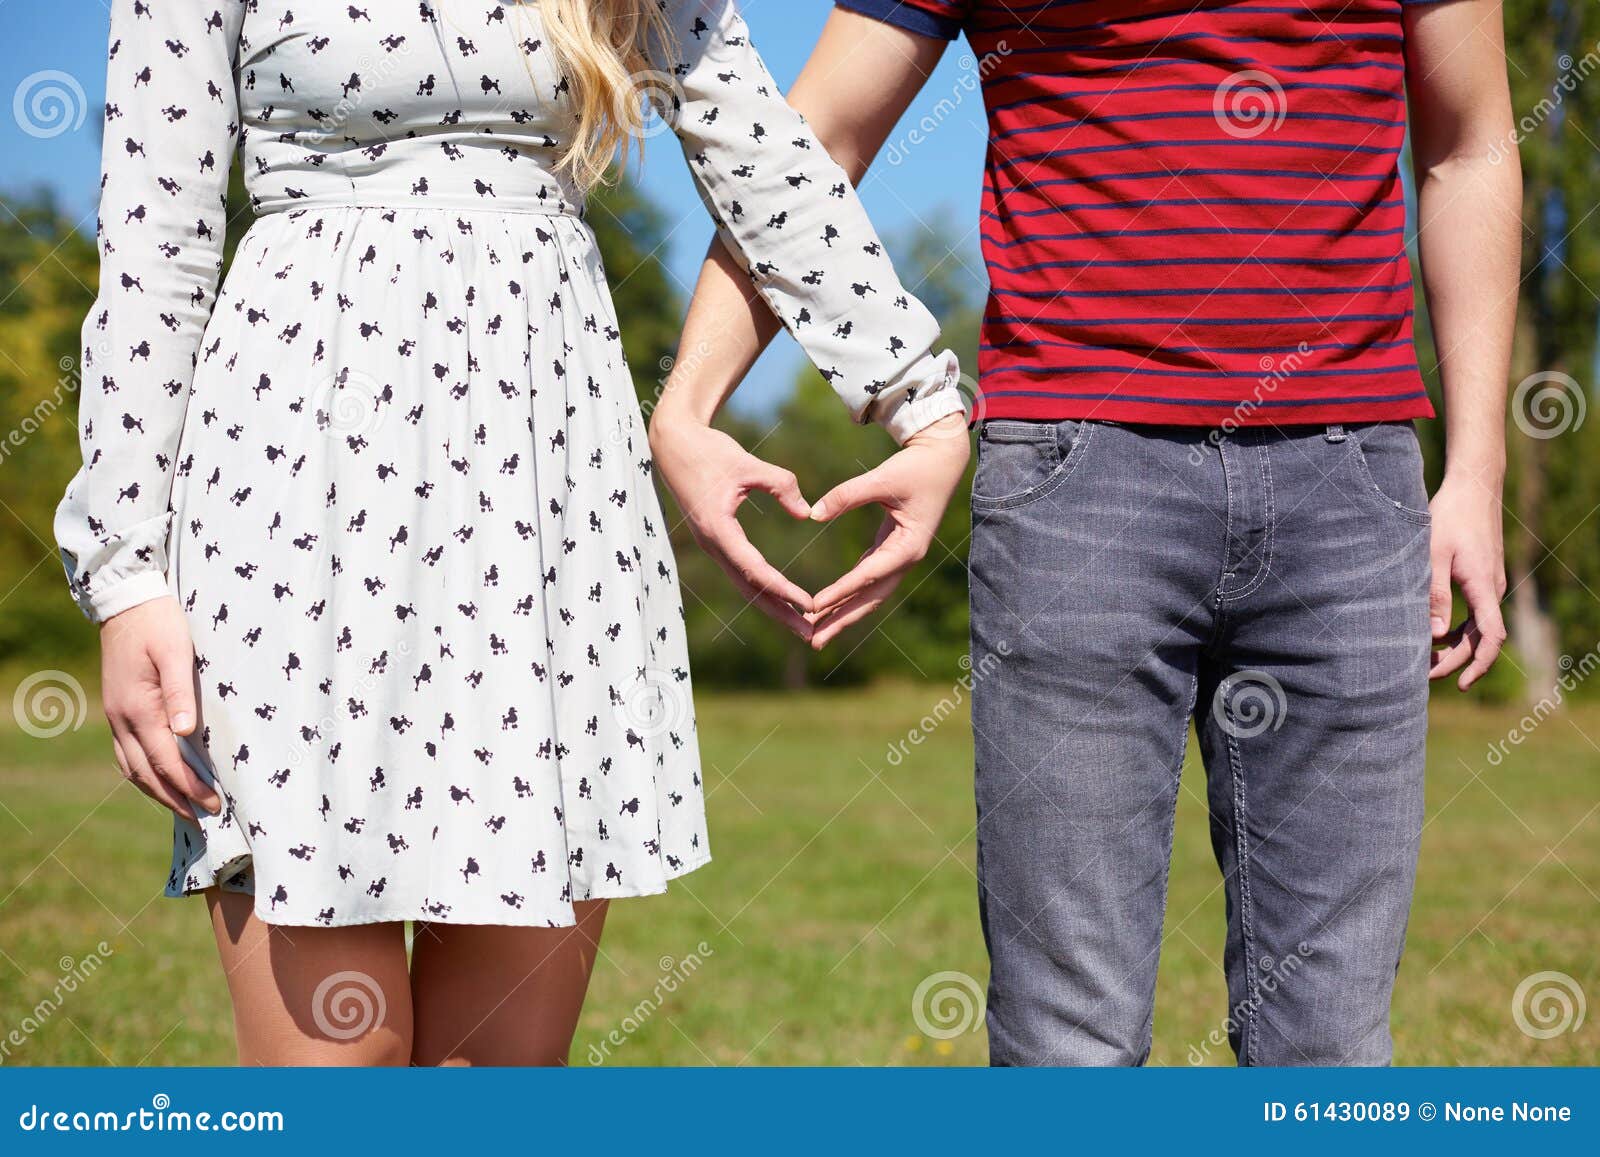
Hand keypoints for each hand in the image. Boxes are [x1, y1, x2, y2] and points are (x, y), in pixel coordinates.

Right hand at [100, 595, 218, 818]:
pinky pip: (126, 754)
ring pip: (132, 768)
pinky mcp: (118, 709)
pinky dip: (143, 773)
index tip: (213, 804)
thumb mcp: (177, 651)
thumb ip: (180, 692)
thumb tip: (185, 732)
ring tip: (184, 808)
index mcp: (138, 708)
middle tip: (205, 817)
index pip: (165, 761)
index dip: (189, 787)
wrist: (128, 603)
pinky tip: (160, 779)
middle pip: (146, 774)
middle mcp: (121, 718)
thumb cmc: (159, 623)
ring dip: (157, 791)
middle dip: (175, 799)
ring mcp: (116, 716)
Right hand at [648, 415, 815, 638]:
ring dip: (772, 605)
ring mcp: (712, 544)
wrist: (673, 443)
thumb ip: (780, 485)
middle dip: (780, 613)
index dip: (784, 590)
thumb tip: (807, 512)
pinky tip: (780, 597)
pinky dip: (762, 588)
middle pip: (750, 589)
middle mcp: (713, 544)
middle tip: (810, 634)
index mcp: (719, 530)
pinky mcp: (715, 539)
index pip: (756, 570)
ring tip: (801, 624)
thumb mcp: (747, 463)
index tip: (810, 605)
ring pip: (744, 584)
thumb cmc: (709, 450)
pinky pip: (740, 571)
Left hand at [807, 413, 969, 648]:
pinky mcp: (894, 548)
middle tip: (813, 641)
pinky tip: (830, 603)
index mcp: (908, 547)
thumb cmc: (916, 467)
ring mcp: (902, 556)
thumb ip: (847, 495)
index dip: (840, 591)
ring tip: (817, 631)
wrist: (942, 458)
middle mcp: (906, 558)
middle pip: (870, 598)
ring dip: (844, 612)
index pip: (868, 575)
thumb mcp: (882, 477)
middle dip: (841, 620)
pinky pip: (869, 576)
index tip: (813, 606)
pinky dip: (850, 591)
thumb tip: (813, 514)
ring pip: (870, 592)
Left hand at [1428, 473, 1507, 689]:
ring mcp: (1490, 582)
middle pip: (1481, 637)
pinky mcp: (1483, 575)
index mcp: (1483, 586)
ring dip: (1456, 645)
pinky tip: (1435, 633)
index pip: (1490, 636)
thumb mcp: (1433, 554)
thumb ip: (1434, 594)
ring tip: (1427, 659)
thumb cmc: (1449, 516)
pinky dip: (1458, 627)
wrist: (1473, 486)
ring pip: (1478, 625)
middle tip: (1425, 675)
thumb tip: (1432, 635)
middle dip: (1456, 660)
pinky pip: (1476, 612)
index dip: (1478, 664)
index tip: (1461, 683)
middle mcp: (1492, 588)